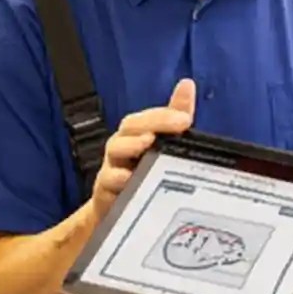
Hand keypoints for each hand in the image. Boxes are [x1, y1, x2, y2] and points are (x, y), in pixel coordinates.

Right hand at [91, 78, 195, 218]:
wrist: (119, 210)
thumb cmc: (143, 171)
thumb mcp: (164, 144)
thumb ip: (175, 114)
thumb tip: (187, 83)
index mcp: (137, 132)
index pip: (149, 117)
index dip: (165, 115)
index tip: (186, 118)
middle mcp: (122, 145)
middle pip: (131, 127)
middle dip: (153, 123)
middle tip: (176, 125)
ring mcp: (111, 166)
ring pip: (116, 149)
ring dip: (131, 145)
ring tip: (148, 143)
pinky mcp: (104, 190)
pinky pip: (108, 181)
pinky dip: (117, 179)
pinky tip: (130, 178)